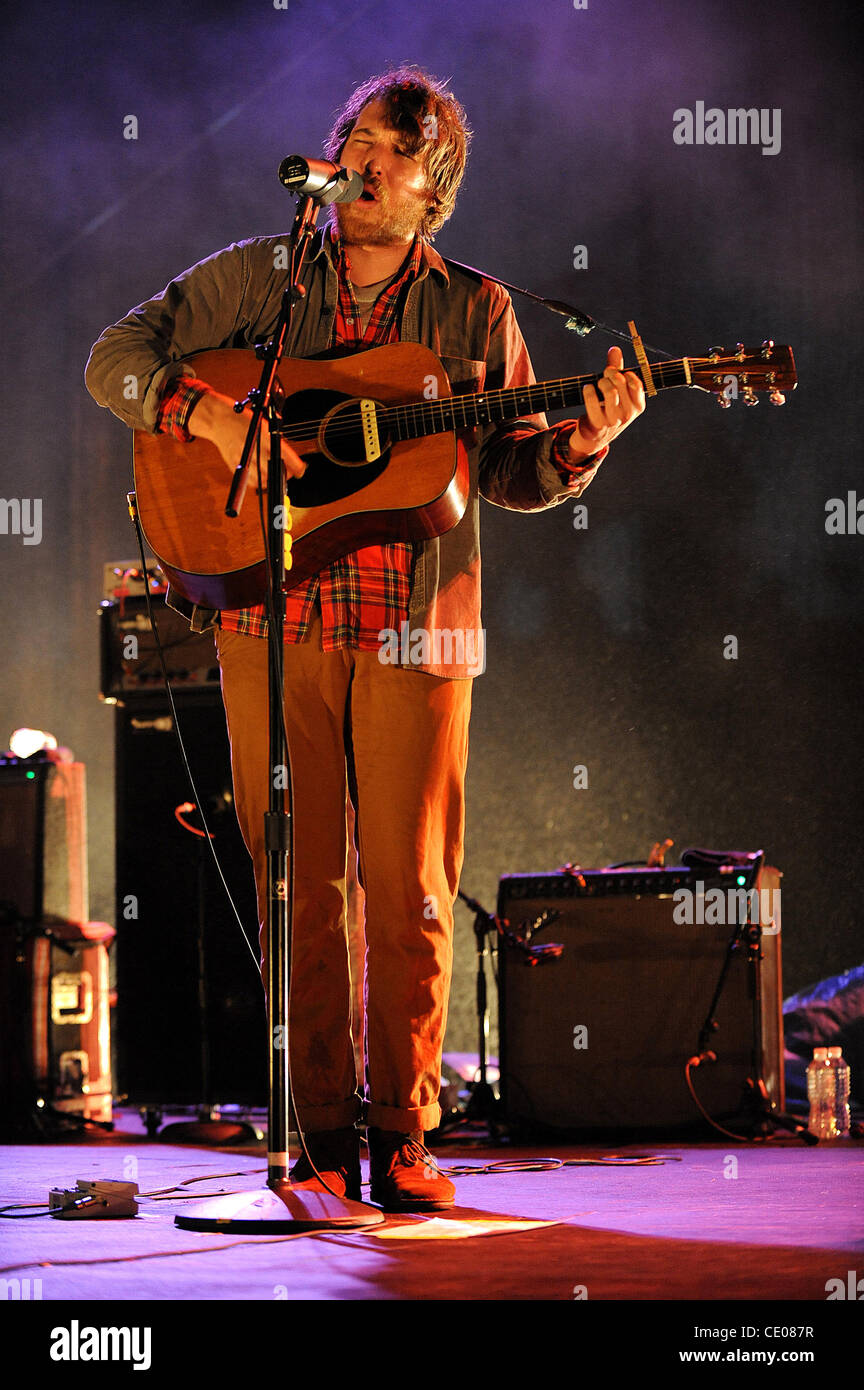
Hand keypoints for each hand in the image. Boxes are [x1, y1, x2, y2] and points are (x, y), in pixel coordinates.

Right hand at [187, 388, 306, 485]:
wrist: (220, 421)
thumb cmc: (243, 420)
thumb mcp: (263, 423)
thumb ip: (276, 437)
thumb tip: (288, 454)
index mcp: (264, 436)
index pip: (285, 455)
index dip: (296, 466)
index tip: (301, 470)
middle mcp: (255, 449)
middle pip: (276, 470)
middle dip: (285, 473)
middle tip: (288, 472)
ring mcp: (245, 459)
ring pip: (264, 479)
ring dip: (272, 479)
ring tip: (275, 473)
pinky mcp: (236, 466)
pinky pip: (251, 482)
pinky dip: (259, 483)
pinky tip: (262, 476)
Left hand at [567, 346, 645, 462]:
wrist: (597, 435)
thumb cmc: (610, 407)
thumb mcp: (618, 391)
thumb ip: (617, 369)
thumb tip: (615, 349)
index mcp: (638, 406)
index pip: (636, 384)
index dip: (625, 373)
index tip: (618, 372)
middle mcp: (628, 414)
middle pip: (620, 383)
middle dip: (611, 372)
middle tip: (606, 372)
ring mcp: (613, 420)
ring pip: (609, 391)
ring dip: (601, 382)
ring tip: (599, 383)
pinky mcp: (598, 424)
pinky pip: (593, 401)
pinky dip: (589, 391)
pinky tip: (587, 387)